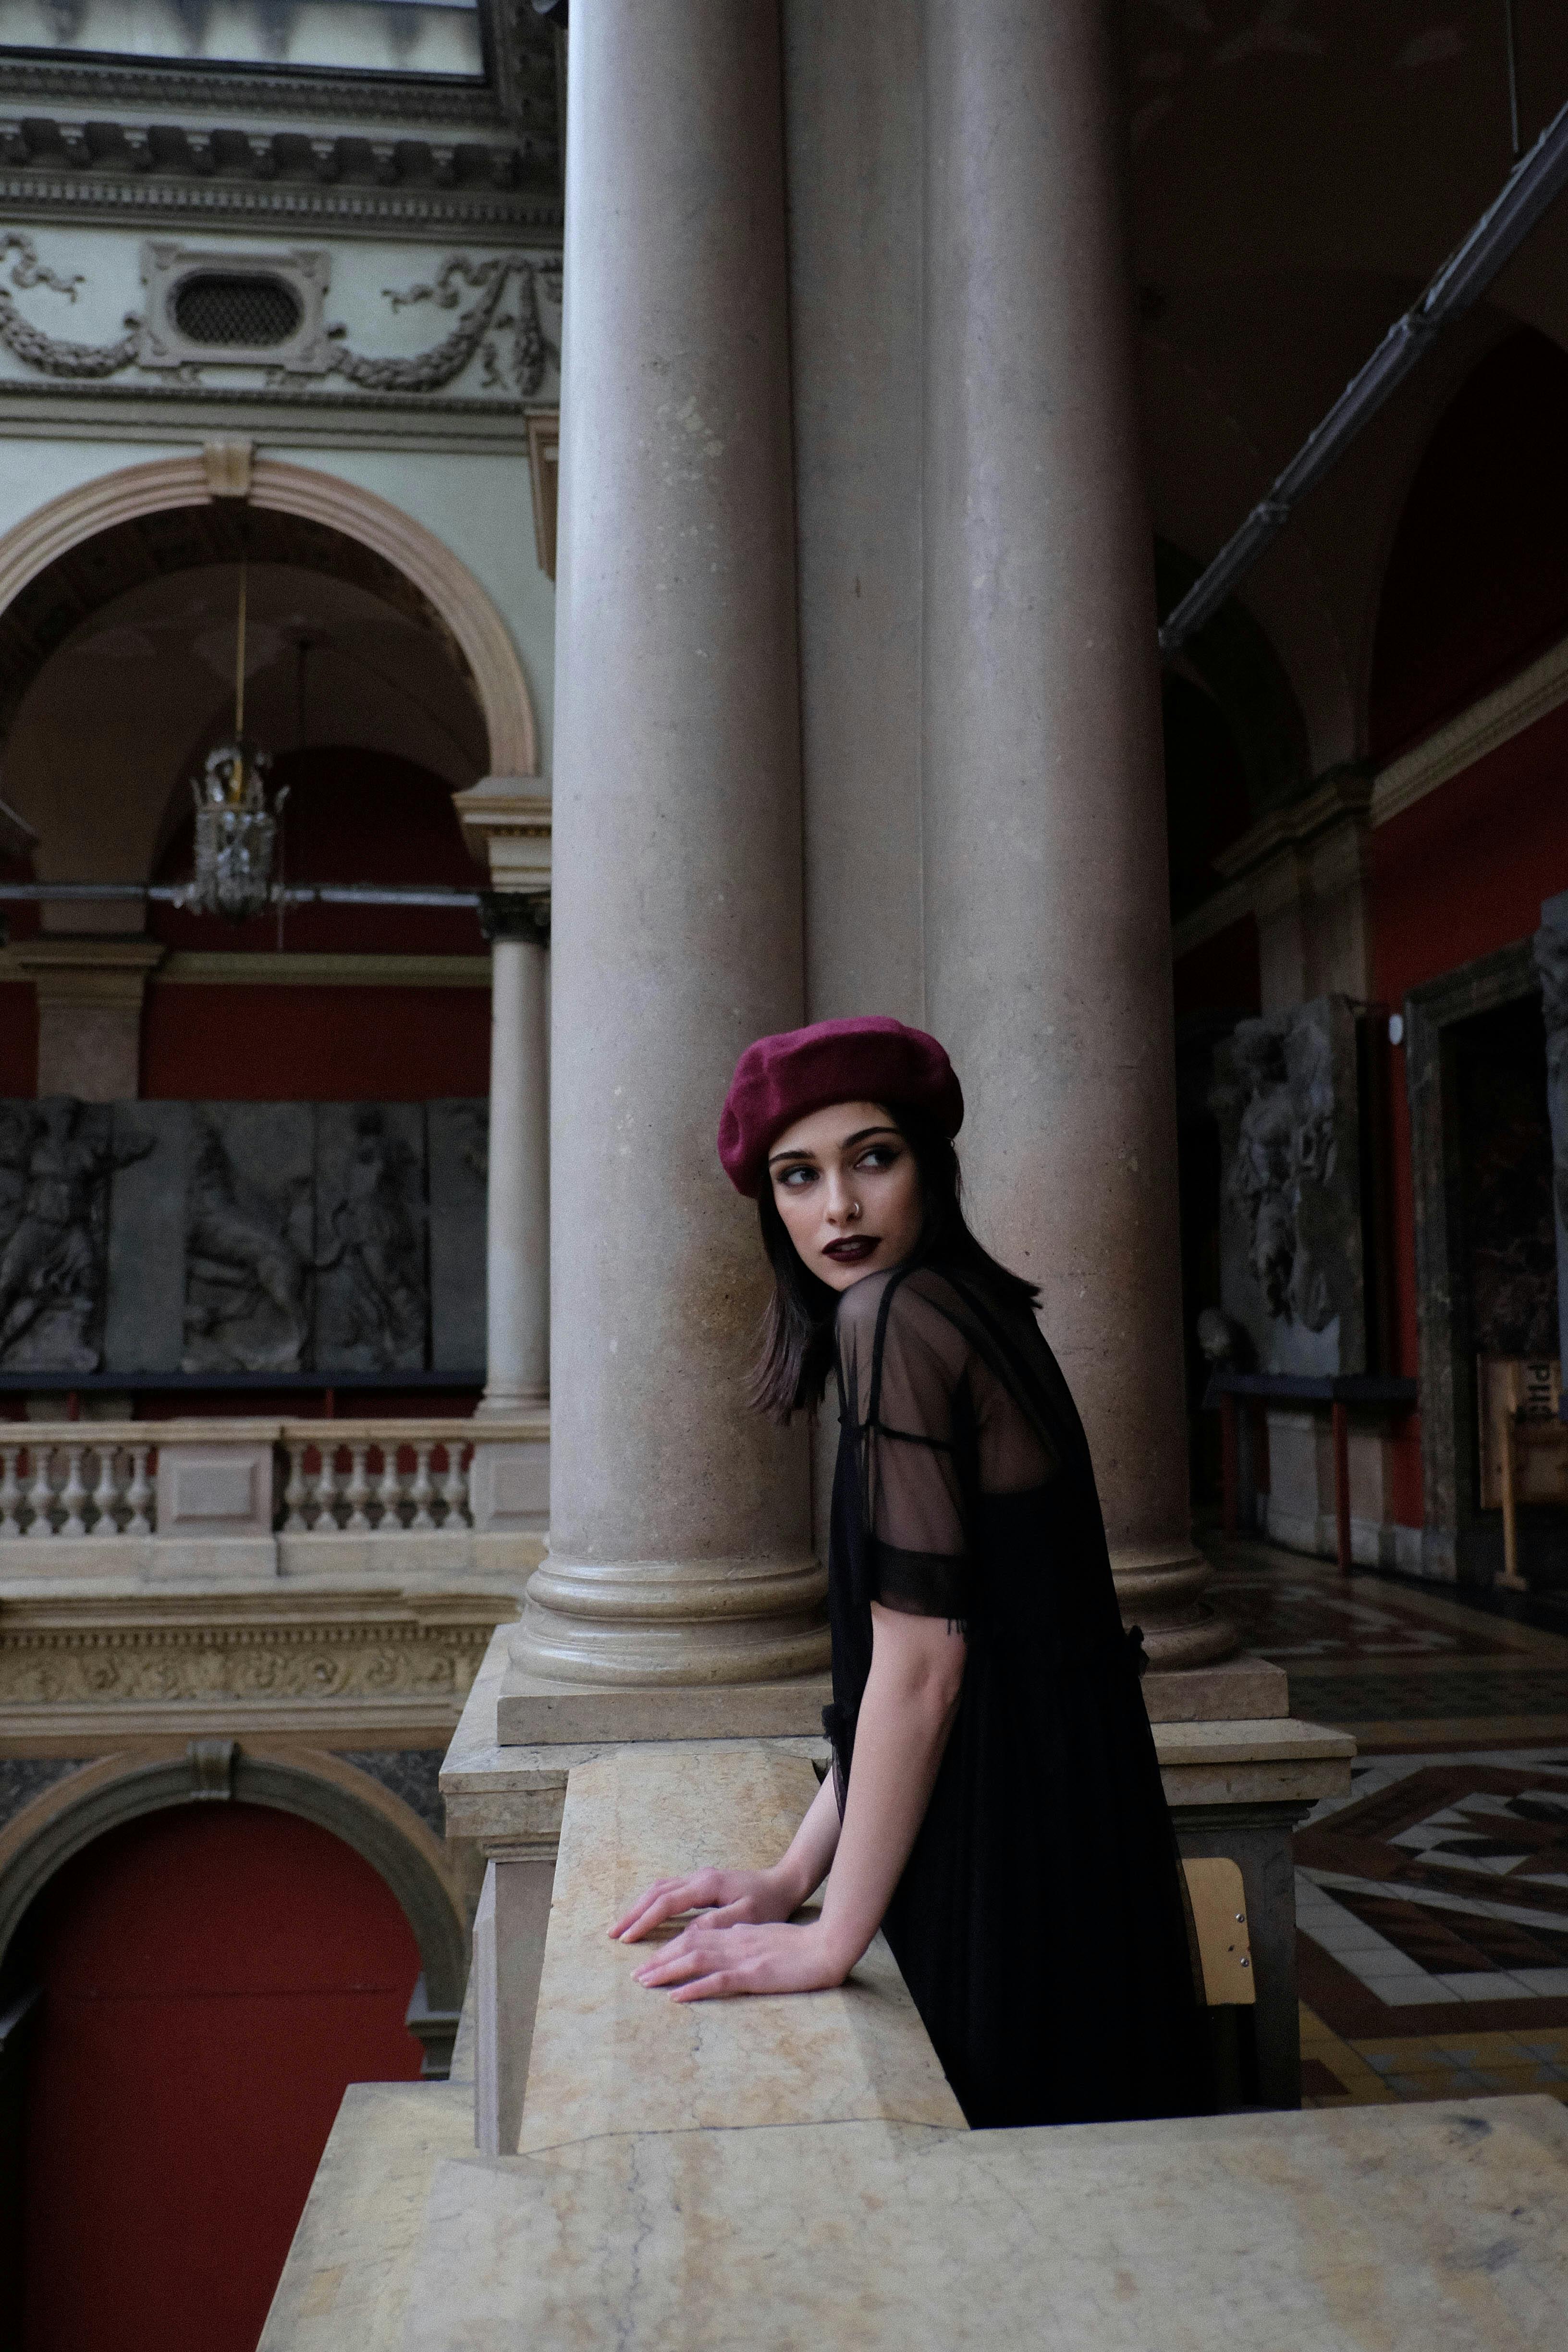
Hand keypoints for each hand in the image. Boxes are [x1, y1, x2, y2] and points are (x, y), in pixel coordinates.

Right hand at [609, 1865, 800, 1944]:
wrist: (784, 1883)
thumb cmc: (769, 1904)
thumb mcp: (748, 1918)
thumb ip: (717, 1925)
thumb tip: (686, 1936)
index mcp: (707, 1886)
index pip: (666, 1903)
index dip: (644, 1921)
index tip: (627, 1939)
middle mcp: (698, 1878)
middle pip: (656, 1892)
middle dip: (633, 1913)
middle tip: (613, 1934)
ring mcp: (699, 1878)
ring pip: (660, 1889)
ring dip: (640, 1907)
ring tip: (624, 1927)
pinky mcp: (702, 1883)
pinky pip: (668, 1890)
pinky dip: (652, 1903)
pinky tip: (646, 1916)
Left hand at [630, 1917, 849, 2001]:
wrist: (828, 1946)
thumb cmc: (801, 1945)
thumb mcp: (767, 1937)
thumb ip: (745, 1938)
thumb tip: (727, 1942)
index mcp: (738, 1933)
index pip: (695, 1935)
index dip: (669, 1947)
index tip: (649, 1960)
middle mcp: (735, 1941)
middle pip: (688, 1946)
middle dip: (659, 1960)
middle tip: (635, 1974)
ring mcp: (743, 1957)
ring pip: (696, 1960)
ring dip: (667, 1971)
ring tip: (644, 1983)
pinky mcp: (754, 1975)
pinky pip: (718, 1981)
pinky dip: (694, 1988)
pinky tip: (676, 1997)